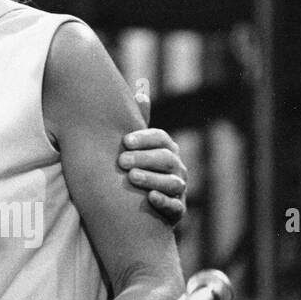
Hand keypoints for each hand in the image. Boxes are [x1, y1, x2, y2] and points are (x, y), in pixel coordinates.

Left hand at [119, 78, 186, 224]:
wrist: (140, 206)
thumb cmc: (137, 167)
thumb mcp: (138, 145)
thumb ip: (139, 120)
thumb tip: (140, 88)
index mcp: (166, 149)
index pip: (160, 138)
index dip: (144, 138)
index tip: (125, 141)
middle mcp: (176, 167)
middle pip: (166, 159)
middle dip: (144, 158)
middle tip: (122, 161)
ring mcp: (178, 189)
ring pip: (172, 182)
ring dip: (152, 178)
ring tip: (132, 177)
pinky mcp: (176, 211)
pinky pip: (175, 207)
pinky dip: (164, 202)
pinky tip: (150, 198)